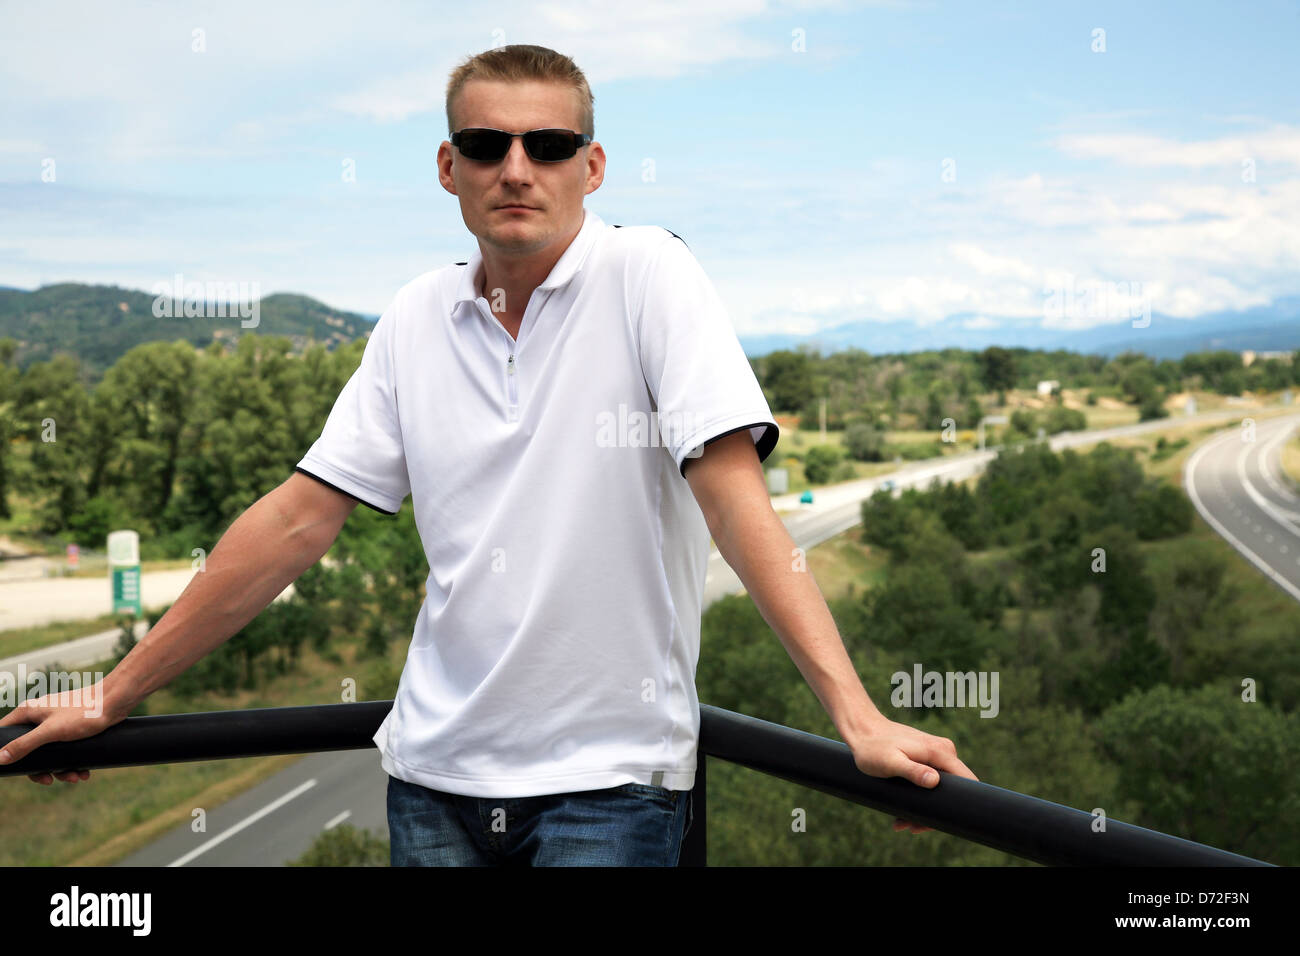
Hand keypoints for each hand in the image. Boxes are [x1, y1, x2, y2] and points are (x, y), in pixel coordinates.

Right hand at [0, 681, 124, 784]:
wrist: (116, 701)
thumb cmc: (83, 712)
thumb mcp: (50, 732)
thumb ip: (24, 744)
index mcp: (28, 712)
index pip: (4, 733)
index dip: (5, 752)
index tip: (15, 770)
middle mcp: (39, 717)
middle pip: (28, 749)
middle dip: (41, 768)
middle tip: (50, 780)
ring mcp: (56, 722)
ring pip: (50, 752)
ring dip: (61, 769)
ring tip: (76, 777)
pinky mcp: (72, 728)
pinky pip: (66, 750)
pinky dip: (73, 762)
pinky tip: (83, 772)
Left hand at [847, 716, 977, 833]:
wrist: (861, 730)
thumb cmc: (873, 748)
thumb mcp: (891, 763)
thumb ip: (913, 771)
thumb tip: (935, 782)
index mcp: (940, 752)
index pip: (967, 782)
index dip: (960, 805)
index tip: (941, 822)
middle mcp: (944, 751)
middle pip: (954, 789)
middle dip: (936, 812)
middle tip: (912, 827)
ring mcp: (935, 754)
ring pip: (940, 788)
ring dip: (925, 808)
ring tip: (902, 823)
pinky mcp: (926, 757)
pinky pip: (930, 781)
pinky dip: (920, 797)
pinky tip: (902, 812)